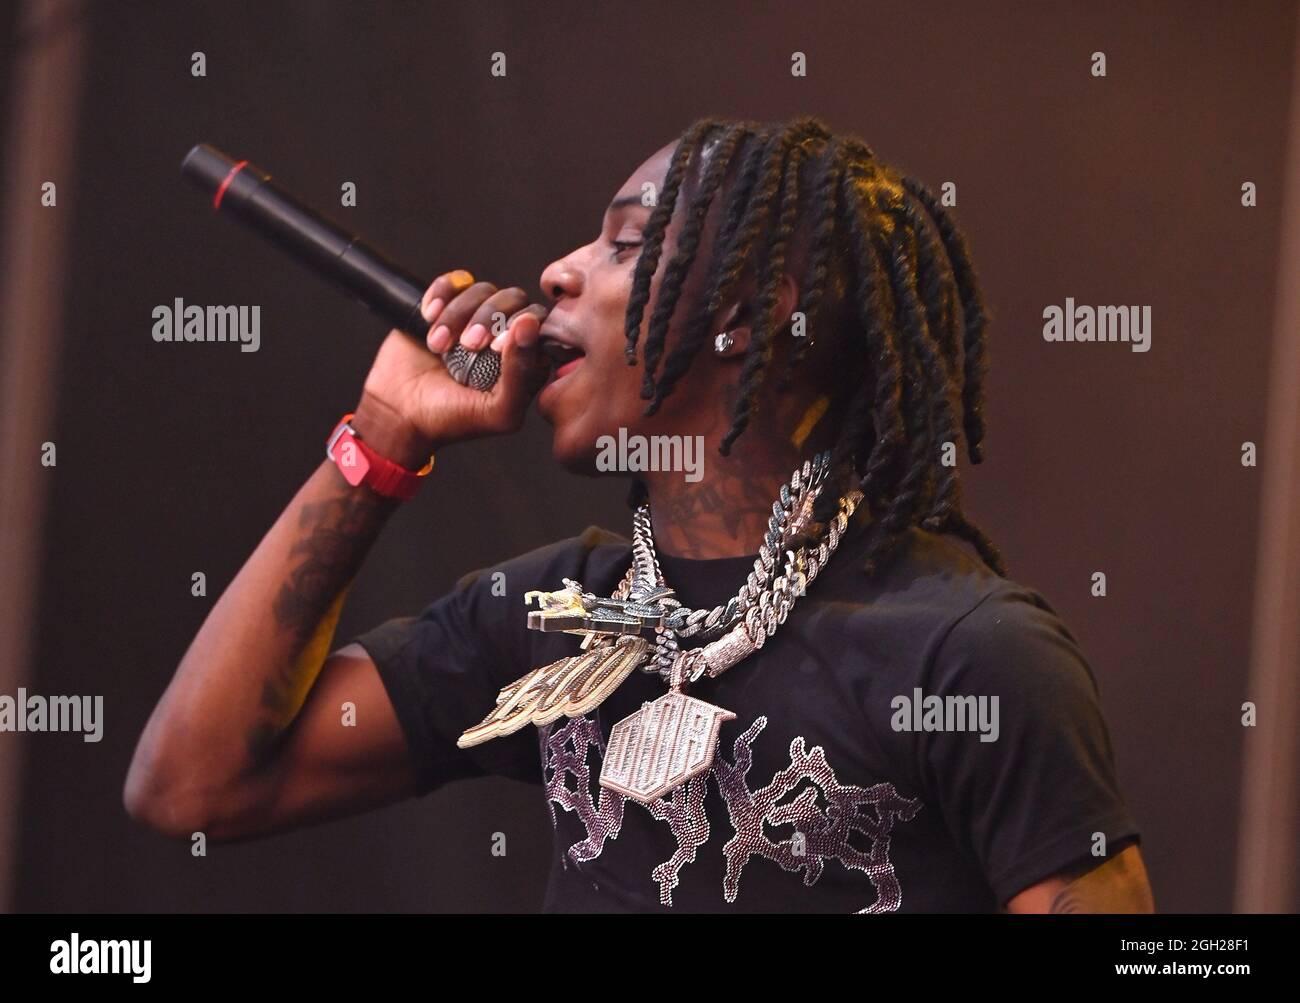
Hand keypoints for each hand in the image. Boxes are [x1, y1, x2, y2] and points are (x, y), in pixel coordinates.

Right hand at [356, 270, 548, 463]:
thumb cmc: (452, 419)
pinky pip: (454, 281)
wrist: (399, 413)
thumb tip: (529, 324)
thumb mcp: (498, 411)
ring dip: (458, 314)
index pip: (539, 323)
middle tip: (466, 345)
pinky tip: (429, 316)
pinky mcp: (446, 305)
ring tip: (438, 346)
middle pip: (513, 299)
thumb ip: (522, 373)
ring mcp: (474, 317)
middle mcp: (503, 334)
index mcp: (525, 359)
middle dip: (487, 318)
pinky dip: (442, 293)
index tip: (493, 348)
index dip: (519, 328)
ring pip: (482, 289)